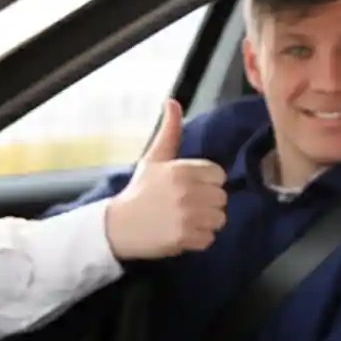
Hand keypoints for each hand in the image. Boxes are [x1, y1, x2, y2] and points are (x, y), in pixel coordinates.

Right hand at [105, 100, 228, 259]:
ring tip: (186, 219)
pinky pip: (210, 238)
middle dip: (208, 203)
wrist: (118, 226)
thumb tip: (171, 101)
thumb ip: (169, 131)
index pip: (218, 175)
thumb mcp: (153, 158)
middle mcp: (187, 192)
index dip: (207, 182)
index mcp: (181, 170)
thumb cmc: (140, 190)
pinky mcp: (186, 237)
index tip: (191, 187)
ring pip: (219, 219)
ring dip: (206, 222)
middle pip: (222, 198)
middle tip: (187, 205)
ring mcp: (187, 216)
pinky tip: (182, 233)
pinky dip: (199, 239)